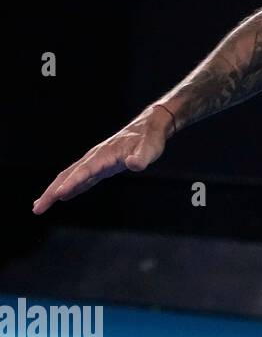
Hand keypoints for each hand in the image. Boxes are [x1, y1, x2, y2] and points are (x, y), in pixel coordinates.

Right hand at [31, 104, 174, 214]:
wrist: (150, 127)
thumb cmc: (150, 139)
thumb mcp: (150, 149)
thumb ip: (141, 157)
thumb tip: (134, 164)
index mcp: (104, 155)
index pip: (84, 172)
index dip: (72, 184)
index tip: (58, 196)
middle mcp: (95, 158)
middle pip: (68, 176)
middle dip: (51, 192)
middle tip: (37, 209)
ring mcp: (96, 162)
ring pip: (70, 177)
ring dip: (55, 191)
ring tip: (40, 206)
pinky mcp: (101, 166)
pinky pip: (81, 179)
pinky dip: (71, 188)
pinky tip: (64, 197)